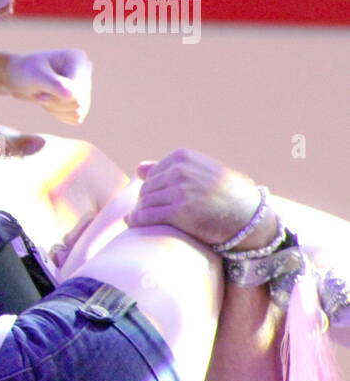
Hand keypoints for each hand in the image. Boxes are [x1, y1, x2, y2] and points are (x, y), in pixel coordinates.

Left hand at [5, 49, 91, 124]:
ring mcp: (85, 87)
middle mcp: (85, 71)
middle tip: (39, 96)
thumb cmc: (24, 72)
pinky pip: (75, 118)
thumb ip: (53, 84)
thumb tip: (73, 95)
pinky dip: (58, 115)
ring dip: (55, 109)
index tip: (40, 96)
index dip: (57, 98)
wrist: (18, 77)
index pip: (77, 90)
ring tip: (43, 97)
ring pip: (77, 112)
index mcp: (78, 59)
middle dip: (54, 104)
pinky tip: (49, 103)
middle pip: (78, 102)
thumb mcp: (35, 76)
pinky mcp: (81, 101)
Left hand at [126, 149, 276, 248]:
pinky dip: (136, 220)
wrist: (250, 217)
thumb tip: (138, 168)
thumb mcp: (201, 173)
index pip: (152, 174)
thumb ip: (171, 169)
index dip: (152, 189)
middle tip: (151, 213)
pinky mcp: (178, 211)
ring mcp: (180, 190)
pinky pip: (146, 216)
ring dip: (141, 211)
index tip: (158, 200)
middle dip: (145, 201)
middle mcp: (180, 170)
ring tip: (143, 219)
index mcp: (183, 157)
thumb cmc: (226, 195)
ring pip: (144, 202)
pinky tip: (130, 223)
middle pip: (147, 188)